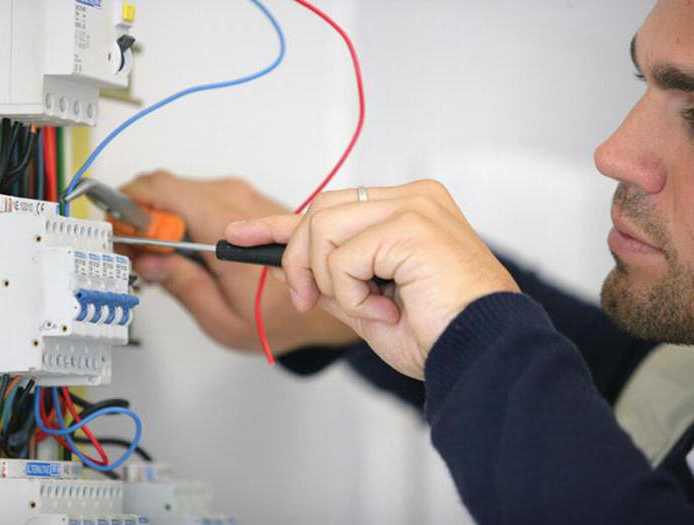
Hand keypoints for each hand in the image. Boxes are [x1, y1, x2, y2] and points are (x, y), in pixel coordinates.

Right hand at [121, 171, 357, 354]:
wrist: (328, 298)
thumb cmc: (284, 315)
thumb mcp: (223, 319)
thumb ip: (182, 285)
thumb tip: (150, 259)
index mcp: (226, 228)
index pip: (162, 189)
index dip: (130, 205)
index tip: (120, 232)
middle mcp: (237, 202)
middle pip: (167, 189)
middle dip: (144, 217)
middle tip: (138, 252)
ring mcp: (244, 198)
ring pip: (183, 192)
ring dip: (164, 219)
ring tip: (163, 257)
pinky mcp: (248, 202)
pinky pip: (203, 199)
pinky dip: (185, 219)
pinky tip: (187, 249)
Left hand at [225, 180, 519, 378]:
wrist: (483, 354)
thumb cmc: (441, 333)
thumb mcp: (370, 305)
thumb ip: (336, 280)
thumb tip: (295, 271)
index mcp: (408, 211)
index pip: (330, 207)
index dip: (279, 223)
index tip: (241, 234)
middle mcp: (412, 199)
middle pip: (319, 211)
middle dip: (299, 260)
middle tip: (309, 300)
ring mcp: (413, 207)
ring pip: (323, 228)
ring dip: (331, 280)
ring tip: (368, 308)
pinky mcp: (410, 225)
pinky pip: (343, 257)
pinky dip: (351, 294)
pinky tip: (385, 309)